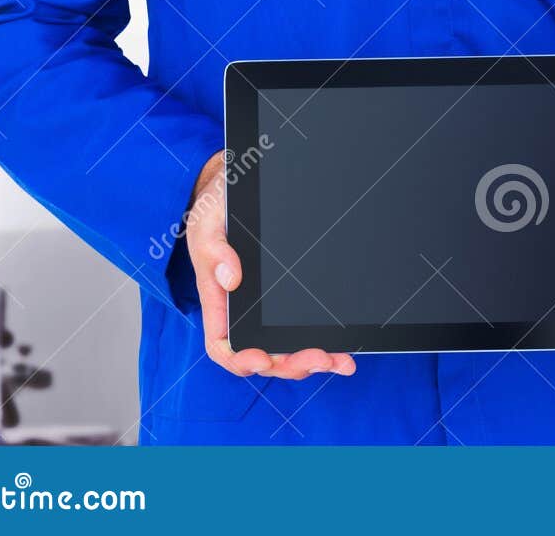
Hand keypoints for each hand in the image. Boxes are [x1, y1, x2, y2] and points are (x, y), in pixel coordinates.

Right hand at [185, 151, 355, 379]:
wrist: (237, 189)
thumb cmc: (217, 211)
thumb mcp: (207, 223)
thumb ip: (214, 251)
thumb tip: (231, 278)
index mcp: (219, 301)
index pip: (224, 345)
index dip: (241, 359)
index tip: (262, 360)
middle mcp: (245, 312)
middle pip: (264, 356)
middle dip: (291, 364)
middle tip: (320, 358)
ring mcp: (268, 309)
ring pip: (288, 349)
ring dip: (314, 361)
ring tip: (340, 361)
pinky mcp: (290, 300)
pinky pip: (305, 331)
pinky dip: (327, 346)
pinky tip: (347, 353)